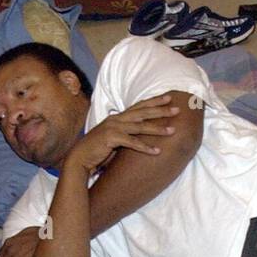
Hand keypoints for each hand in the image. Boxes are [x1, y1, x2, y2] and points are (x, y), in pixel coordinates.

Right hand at [65, 94, 179, 174]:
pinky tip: (157, 151)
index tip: (168, 98)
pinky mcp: (111, 139)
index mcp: (117, 117)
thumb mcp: (113, 138)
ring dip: (158, 129)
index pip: (139, 106)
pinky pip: (132, 143)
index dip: (154, 102)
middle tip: (177, 109)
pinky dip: (145, 147)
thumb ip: (125, 133)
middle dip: (161, 110)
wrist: (79, 158)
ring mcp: (113, 128)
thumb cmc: (97, 150)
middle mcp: (116, 119)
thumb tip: (139, 134)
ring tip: (173, 130)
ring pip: (140, 126)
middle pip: (143, 112)